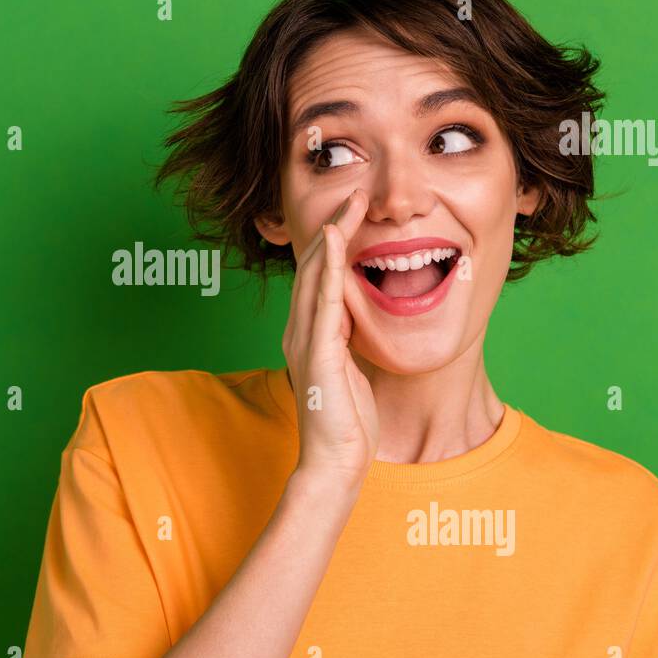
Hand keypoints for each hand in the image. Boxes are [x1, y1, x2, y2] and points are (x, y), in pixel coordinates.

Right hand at [280, 189, 380, 497]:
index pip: (319, 278)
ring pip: (315, 276)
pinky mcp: (317, 353)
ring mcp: (305, 341)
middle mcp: (300, 332)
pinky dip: (327, 267)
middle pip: (314, 268)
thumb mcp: (350, 370)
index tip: (352, 213)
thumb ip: (347, 341)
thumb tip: (356, 317)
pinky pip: (322, 301)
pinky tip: (335, 240)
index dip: (334, 242)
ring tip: (347, 204)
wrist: (335, 464)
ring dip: (331, 235)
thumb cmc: (346, 425)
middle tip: (352, 193)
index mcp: (309, 335)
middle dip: (333, 227)